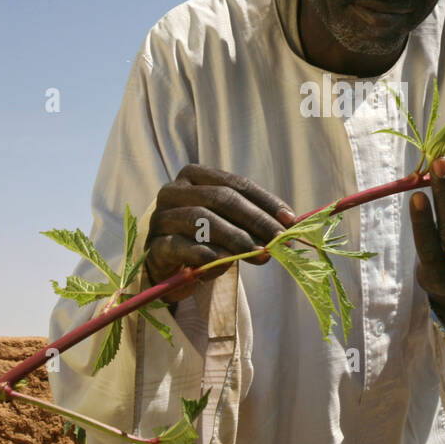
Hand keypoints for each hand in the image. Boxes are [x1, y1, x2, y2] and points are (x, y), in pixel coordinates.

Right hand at [145, 164, 295, 303]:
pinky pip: (181, 246)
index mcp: (194, 176)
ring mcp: (161, 217)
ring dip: (236, 238)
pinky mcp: (154, 246)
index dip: (266, 201)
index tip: (290, 220)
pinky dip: (205, 253)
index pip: (236, 184)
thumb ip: (252, 221)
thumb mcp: (229, 224)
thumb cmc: (203, 238)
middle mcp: (174, 191)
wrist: (169, 267)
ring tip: (260, 254)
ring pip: (202, 220)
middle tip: (279, 240)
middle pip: (220, 198)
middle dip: (255, 220)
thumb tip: (289, 226)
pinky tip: (223, 262)